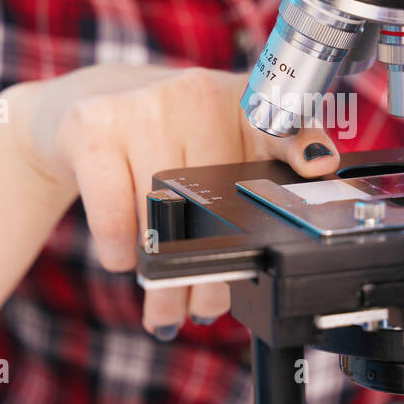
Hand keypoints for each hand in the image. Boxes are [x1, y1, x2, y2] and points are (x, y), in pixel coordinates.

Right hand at [9, 65, 339, 337]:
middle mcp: (197, 93)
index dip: (301, 144)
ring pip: (161, 215)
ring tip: (167, 307)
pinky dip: (120, 250)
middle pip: (212, 201)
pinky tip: (125, 256)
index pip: (281, 122)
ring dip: (164, 277)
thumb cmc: (164, 141)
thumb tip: (279, 242)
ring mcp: (143, 106)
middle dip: (210, 270)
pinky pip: (114, 213)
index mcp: (241, 102)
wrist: (84, 111)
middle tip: (205, 310)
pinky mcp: (91, 127)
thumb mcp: (219, 148)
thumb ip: (260, 178)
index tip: (318, 166)